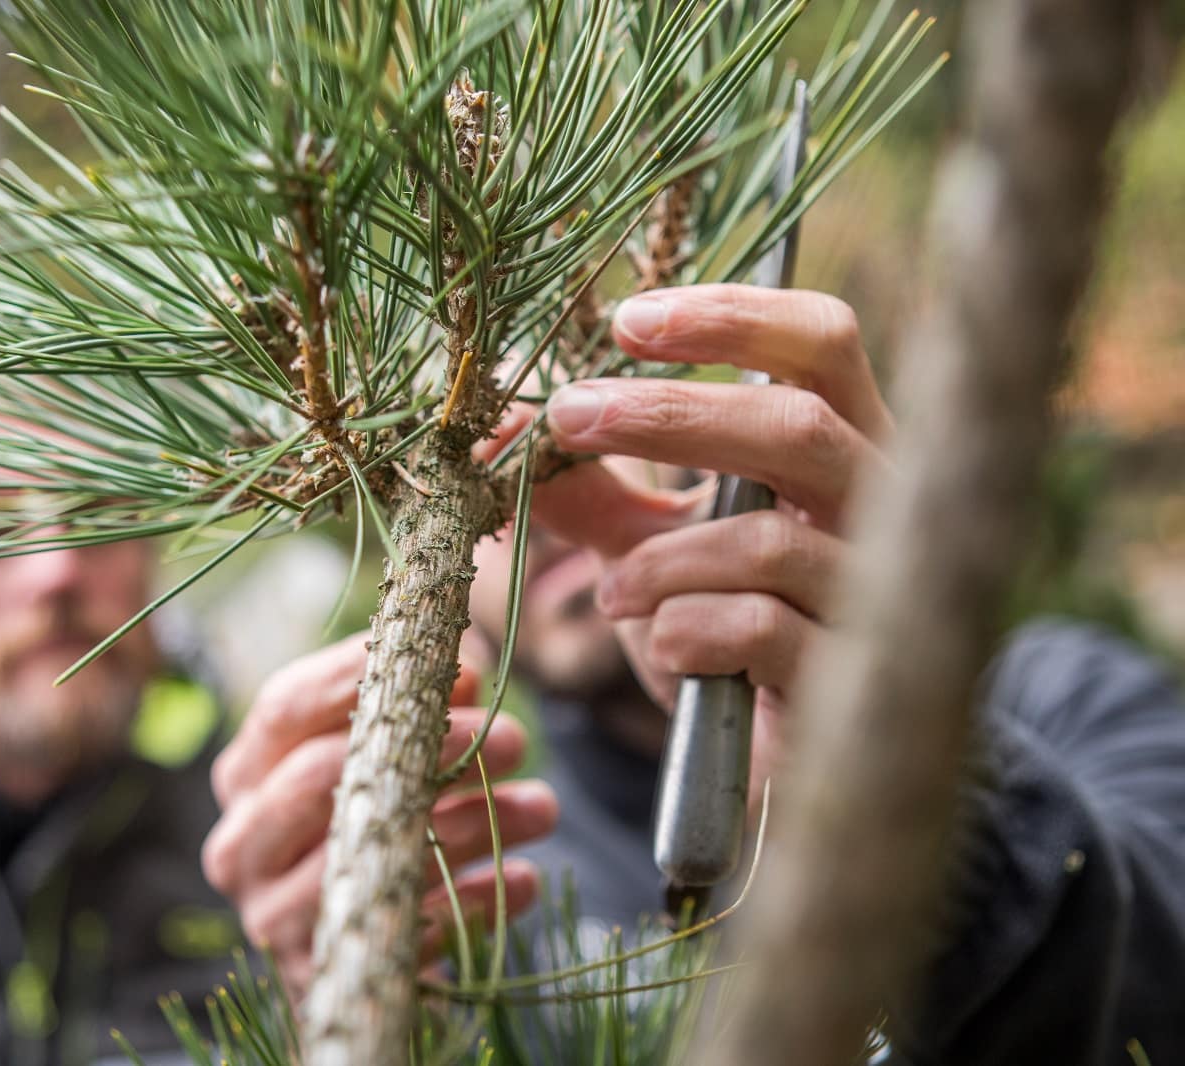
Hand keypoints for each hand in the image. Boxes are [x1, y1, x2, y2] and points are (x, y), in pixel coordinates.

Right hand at [202, 634, 559, 993]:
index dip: (364, 675)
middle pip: (320, 774)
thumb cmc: (370, 831)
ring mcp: (270, 915)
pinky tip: (520, 879)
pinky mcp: (314, 978)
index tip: (455, 665)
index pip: (284, 706)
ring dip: (471, 824)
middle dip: (429, 748)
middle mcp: (241, 843)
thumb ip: (409, 708)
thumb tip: (466, 668)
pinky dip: (471, 903)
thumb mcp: (378, 764)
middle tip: (515, 740)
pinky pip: (404, 931)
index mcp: (246, 775)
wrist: (351, 971)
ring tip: (543, 807)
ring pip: (368, 852)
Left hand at [532, 284, 891, 791]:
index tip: (626, 321)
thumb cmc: (719, 625)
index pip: (820, 341)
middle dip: (671, 417)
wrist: (770, 756)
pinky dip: (685, 628)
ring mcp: (874, 592)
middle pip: (799, 424)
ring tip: (612, 592)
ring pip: (769, 541)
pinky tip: (660, 643)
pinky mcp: (849, 673)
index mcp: (841, 444)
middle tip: (569, 416)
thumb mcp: (646, 542)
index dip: (732, 317)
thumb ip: (586, 486)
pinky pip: (760, 628)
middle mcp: (878, 506)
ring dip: (663, 560)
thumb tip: (496, 425)